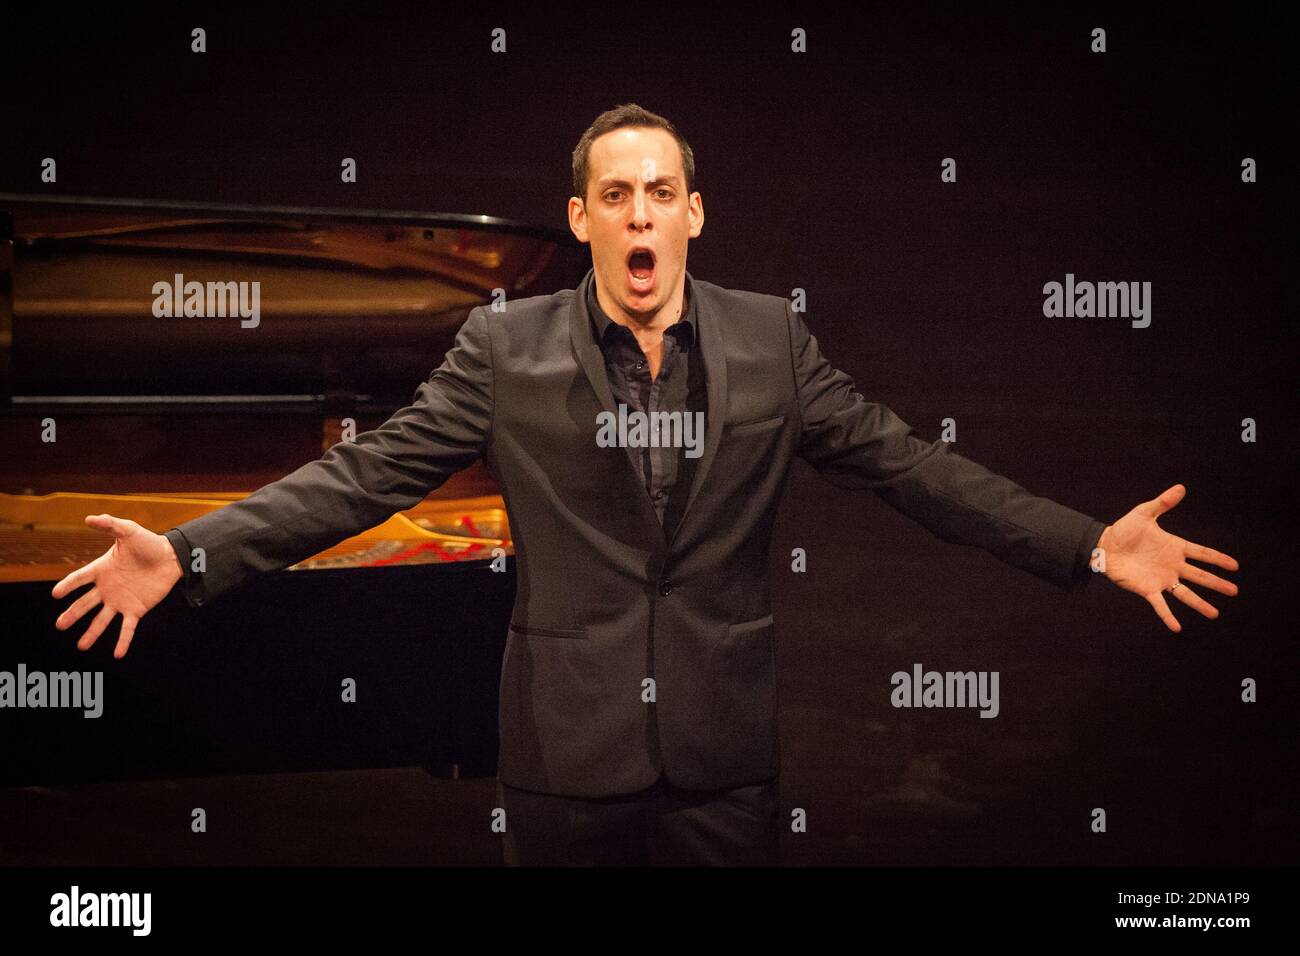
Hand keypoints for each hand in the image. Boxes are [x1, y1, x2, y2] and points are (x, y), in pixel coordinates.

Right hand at [51, 514, 183, 657]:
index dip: (68, 586)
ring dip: (92, 633)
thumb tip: (88, 518)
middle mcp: (107, 588)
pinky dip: (123, 641)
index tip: (56, 593)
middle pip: (85, 604)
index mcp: (101, 570)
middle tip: (59, 625)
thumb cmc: (149, 543)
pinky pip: (127, 628)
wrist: (172, 557)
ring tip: (81, 646)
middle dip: (72, 615)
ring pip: (102, 620)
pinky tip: (118, 654)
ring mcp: (121, 600)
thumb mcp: (128, 530)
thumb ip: (109, 524)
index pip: (80, 579)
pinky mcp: (137, 609)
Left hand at [1096, 484, 1238, 632]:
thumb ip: (1162, 503)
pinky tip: (1177, 628)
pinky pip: (1160, 605)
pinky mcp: (1147, 589)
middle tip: (1235, 591)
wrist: (1104, 546)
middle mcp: (1172, 566)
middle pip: (1200, 576)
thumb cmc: (1124, 530)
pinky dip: (1167, 616)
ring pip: (1185, 594)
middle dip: (1217, 584)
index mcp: (1175, 547)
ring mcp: (1161, 578)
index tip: (1235, 566)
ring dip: (1200, 604)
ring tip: (1215, 614)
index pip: (1202, 554)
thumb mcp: (1144, 514)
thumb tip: (1181, 487)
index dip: (1218, 559)